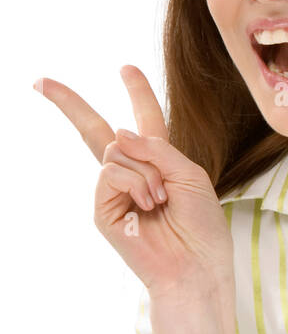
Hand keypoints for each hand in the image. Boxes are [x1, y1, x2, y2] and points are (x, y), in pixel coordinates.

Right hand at [34, 65, 235, 300]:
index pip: (145, 121)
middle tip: (41, 81)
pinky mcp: (102, 209)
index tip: (126, 68)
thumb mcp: (190, 173)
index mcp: (160, 162)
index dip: (138, 93)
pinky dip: (134, 182)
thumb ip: (157, 147)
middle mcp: (133, 173)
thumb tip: (118, 132)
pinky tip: (149, 204)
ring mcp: (114, 191)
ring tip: (161, 199)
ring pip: (115, 149)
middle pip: (97, 130)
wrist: (195, 264)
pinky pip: (110, 172)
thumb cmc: (201, 225)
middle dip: (70, 103)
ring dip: (146, 171)